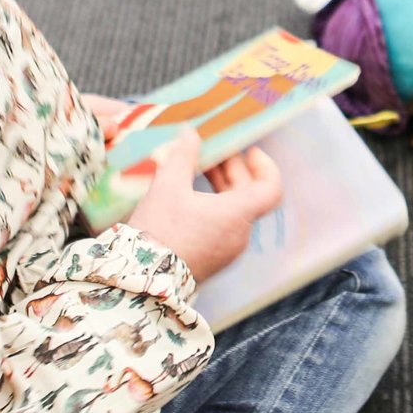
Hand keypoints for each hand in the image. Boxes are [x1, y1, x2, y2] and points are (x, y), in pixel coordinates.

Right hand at [122, 130, 283, 281]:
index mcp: (237, 215)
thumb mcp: (167, 186)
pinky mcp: (212, 260)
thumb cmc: (159, 231)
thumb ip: (182, 156)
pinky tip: (187, 196)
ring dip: (220, 187)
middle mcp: (239, 235)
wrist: (141, 280)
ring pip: (233, 212)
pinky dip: (212, 206)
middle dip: (232, 170)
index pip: (271, 189)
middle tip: (213, 151)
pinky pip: (221, 227)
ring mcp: (226, 251)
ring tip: (195, 169)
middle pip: (248, 196)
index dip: (266, 166)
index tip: (249, 152)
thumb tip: (190, 132)